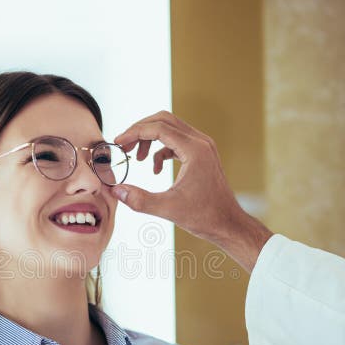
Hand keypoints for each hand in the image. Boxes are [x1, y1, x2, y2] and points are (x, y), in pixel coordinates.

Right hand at [113, 110, 272, 271]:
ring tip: (137, 158)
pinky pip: (176, 142)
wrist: (228, 223)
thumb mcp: (168, 209)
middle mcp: (201, 142)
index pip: (158, 128)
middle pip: (164, 120)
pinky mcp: (201, 155)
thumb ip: (140, 200)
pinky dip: (161, 150)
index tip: (119, 143)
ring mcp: (203, 147)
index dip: (134, 132)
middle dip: (140, 131)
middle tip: (124, 146)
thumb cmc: (205, 216)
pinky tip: (155, 169)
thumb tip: (116, 191)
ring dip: (150, 139)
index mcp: (194, 150)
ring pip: (170, 129)